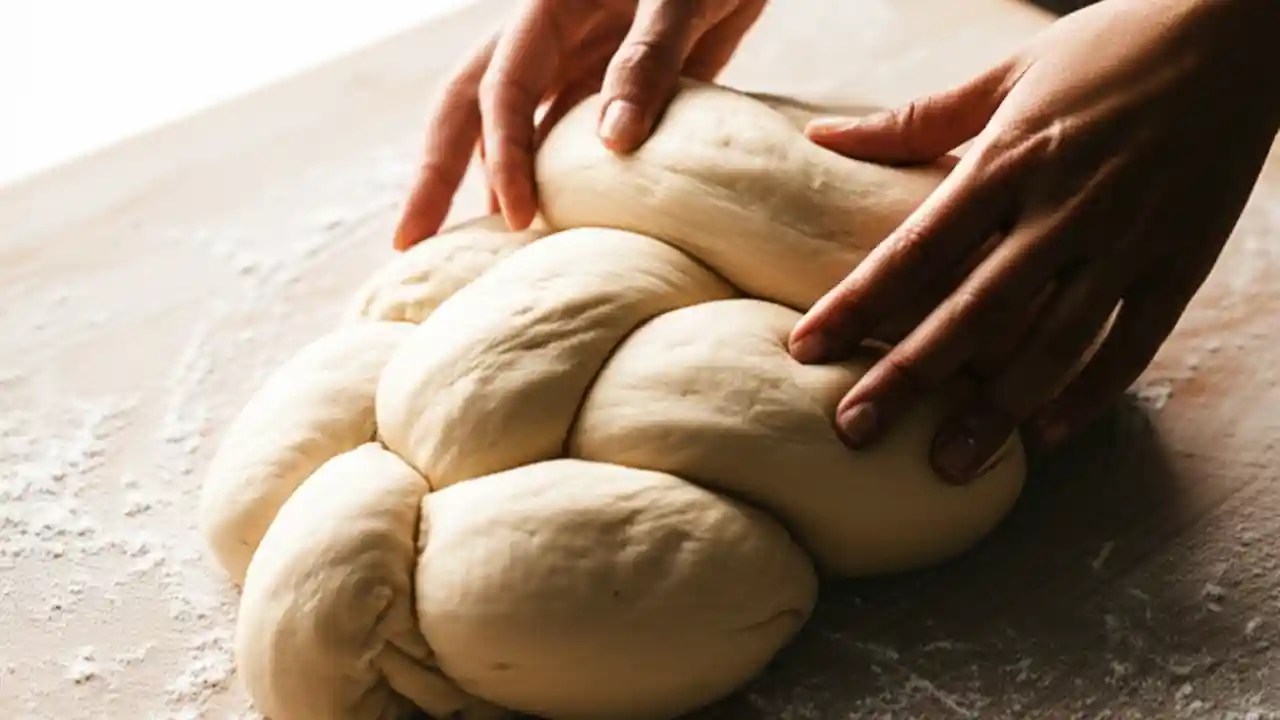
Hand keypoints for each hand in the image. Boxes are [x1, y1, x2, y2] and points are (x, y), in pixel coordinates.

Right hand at [393, 0, 766, 249]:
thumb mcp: (679, 0)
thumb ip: (650, 60)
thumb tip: (614, 143)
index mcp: (546, 12)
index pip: (501, 88)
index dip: (504, 154)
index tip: (518, 217)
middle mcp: (545, 46)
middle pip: (466, 111)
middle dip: (434, 175)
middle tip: (407, 243)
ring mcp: (571, 72)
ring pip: (507, 133)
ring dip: (487, 186)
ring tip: (470, 256)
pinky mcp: (603, 96)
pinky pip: (561, 146)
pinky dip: (549, 186)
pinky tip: (545, 232)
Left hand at [788, 0, 1279, 481]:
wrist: (1240, 28)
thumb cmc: (1108, 46)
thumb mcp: (1005, 72)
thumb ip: (913, 120)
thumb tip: (823, 138)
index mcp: (1007, 159)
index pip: (914, 249)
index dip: (856, 304)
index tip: (805, 351)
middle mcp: (1062, 209)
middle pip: (971, 311)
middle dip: (909, 377)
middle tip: (854, 430)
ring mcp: (1126, 241)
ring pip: (1050, 343)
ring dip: (996, 410)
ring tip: (947, 464)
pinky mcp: (1181, 262)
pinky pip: (1132, 343)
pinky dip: (1091, 395)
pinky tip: (1047, 438)